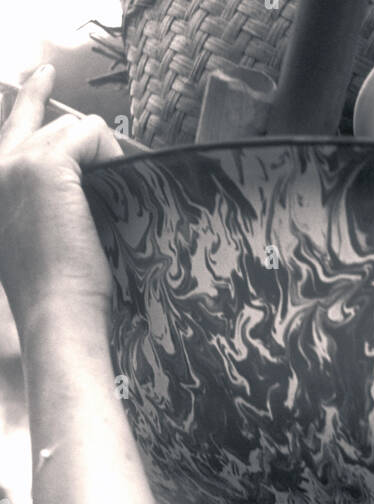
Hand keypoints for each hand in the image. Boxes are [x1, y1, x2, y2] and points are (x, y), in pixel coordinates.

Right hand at [0, 65, 123, 342]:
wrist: (57, 317)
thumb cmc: (62, 298)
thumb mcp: (45, 242)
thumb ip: (53, 205)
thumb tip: (93, 180)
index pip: (7, 133)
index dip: (24, 106)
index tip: (36, 82)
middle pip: (30, 118)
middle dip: (43, 98)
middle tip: (46, 73)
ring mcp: (18, 162)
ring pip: (74, 130)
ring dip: (104, 159)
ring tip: (120, 198)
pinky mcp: (46, 164)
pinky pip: (92, 135)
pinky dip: (113, 159)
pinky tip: (118, 189)